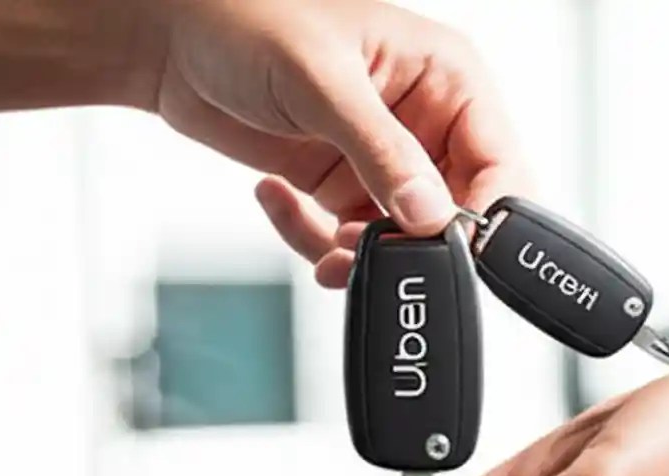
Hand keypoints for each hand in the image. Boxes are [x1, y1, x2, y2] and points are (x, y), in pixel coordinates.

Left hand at [156, 0, 528, 286]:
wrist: (170, 38)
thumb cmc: (247, 19)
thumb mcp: (323, 83)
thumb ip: (382, 153)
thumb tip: (431, 215)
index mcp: (444, 78)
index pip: (498, 160)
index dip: (485, 214)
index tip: (451, 251)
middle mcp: (420, 121)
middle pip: (451, 212)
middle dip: (412, 246)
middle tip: (371, 258)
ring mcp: (377, 158)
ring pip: (396, 238)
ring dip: (356, 253)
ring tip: (318, 243)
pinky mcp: (336, 183)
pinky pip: (343, 237)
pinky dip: (309, 237)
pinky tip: (274, 196)